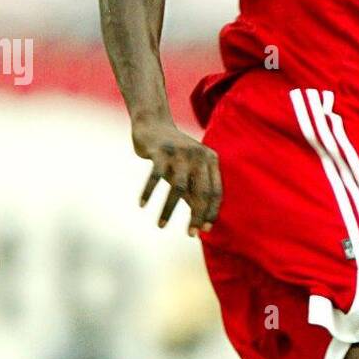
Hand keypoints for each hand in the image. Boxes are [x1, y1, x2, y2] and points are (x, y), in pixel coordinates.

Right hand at [132, 118, 221, 235]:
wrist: (153, 124)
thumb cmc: (174, 155)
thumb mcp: (189, 170)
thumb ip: (196, 191)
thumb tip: (201, 220)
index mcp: (211, 159)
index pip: (216, 191)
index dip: (211, 211)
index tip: (205, 230)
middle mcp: (198, 155)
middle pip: (201, 192)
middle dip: (196, 215)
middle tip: (190, 234)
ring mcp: (179, 152)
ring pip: (178, 187)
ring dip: (169, 209)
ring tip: (161, 226)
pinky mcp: (160, 150)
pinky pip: (155, 176)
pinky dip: (148, 192)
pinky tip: (143, 205)